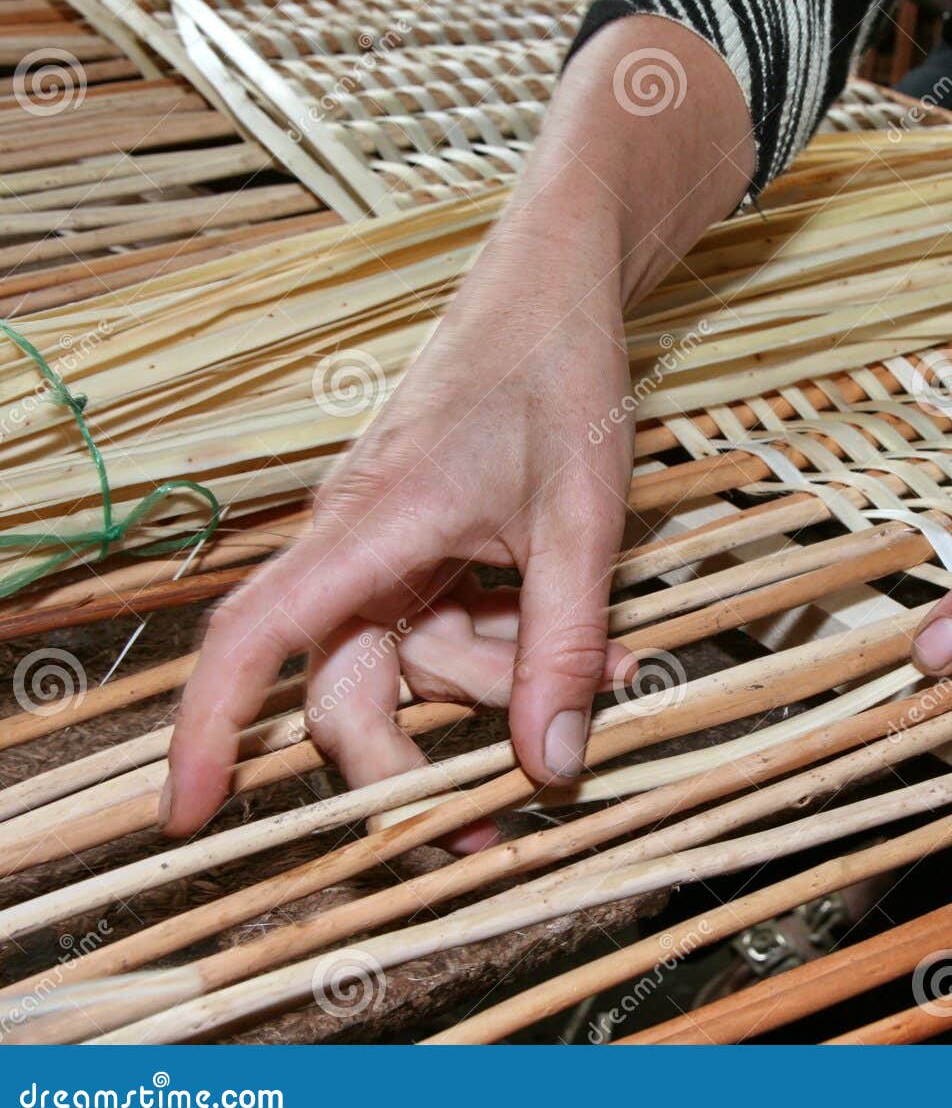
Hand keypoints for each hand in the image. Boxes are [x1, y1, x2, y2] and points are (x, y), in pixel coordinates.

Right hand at [162, 213, 635, 842]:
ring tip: (605, 664)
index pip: (253, 640)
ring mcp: (387, 544)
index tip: (191, 817)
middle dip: (426, 758)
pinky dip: (509, 642)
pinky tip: (585, 637)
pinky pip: (449, 624)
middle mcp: (355, 543)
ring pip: (419, 662)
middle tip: (501, 820)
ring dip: (502, 684)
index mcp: (366, 527)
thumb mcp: (580, 525)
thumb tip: (549, 770)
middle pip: (352, 686)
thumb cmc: (557, 379)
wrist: (558, 287)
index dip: (209, 731)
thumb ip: (561, 647)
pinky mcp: (423, 541)